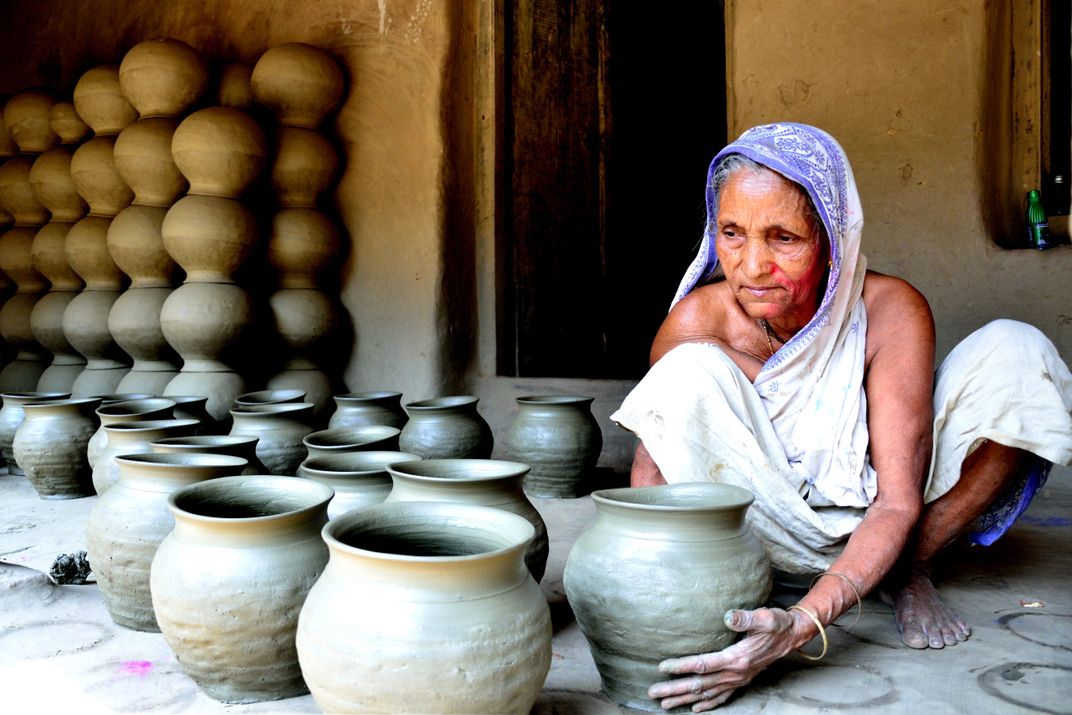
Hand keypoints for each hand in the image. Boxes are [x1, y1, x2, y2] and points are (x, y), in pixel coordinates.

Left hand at [647, 607, 800, 711]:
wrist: (792, 635)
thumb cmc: (776, 623)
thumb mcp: (764, 617)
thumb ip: (746, 618)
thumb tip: (728, 616)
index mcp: (736, 658)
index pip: (703, 664)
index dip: (681, 666)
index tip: (662, 668)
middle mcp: (735, 673)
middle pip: (699, 684)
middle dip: (675, 690)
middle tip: (653, 693)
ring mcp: (738, 680)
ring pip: (706, 693)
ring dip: (684, 699)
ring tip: (665, 704)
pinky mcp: (741, 680)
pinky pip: (722, 697)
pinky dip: (708, 704)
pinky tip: (696, 708)